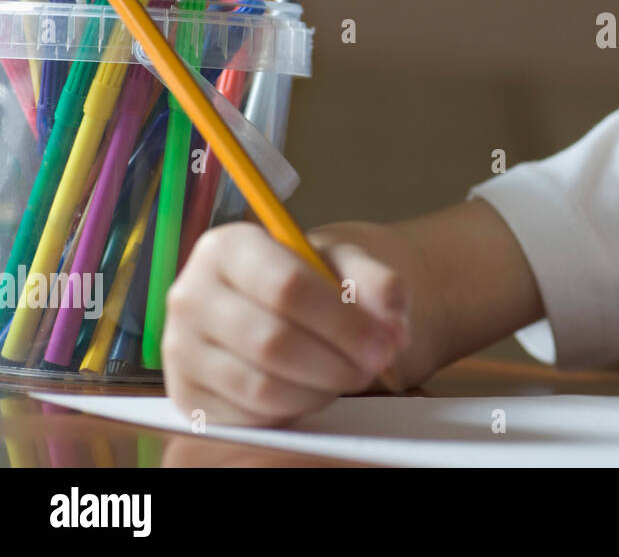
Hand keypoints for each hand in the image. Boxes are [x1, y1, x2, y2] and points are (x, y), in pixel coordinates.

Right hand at [163, 220, 412, 425]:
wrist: (274, 302)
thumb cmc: (311, 278)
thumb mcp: (347, 264)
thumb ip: (378, 285)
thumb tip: (393, 330)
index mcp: (227, 248)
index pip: (286, 288)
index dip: (344, 323)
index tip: (385, 343)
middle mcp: (191, 295)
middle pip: (272, 341)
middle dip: (336, 362)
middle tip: (373, 366)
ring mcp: (180, 349)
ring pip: (260, 386)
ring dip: (319, 389)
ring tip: (345, 375)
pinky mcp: (186, 395)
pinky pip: (248, 416)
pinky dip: (292, 410)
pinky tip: (311, 389)